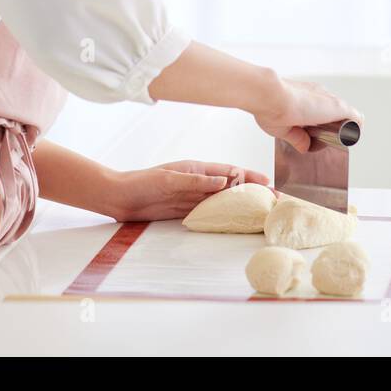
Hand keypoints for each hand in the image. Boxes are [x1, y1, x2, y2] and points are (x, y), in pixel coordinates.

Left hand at [106, 161, 270, 222]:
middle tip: (271, 200)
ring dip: (241, 204)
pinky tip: (235, 221)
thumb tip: (224, 181)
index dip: (249, 175)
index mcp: (196, 169)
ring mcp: (192, 197)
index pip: (229, 171)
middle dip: (251, 191)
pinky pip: (209, 212)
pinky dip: (224, 215)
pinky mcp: (184, 210)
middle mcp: (198, 182)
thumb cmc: (142, 182)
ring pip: (223, 200)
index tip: (267, 181)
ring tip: (260, 211)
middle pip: (230, 186)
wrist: (119, 197)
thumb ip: (197, 181)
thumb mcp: (170, 179)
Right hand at [252, 77, 362, 153]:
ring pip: (345, 115)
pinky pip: (356, 119)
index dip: (319, 122)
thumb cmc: (269, 107)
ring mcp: (329, 100)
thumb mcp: (283, 128)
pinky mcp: (338, 107)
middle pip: (333, 112)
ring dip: (342, 129)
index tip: (313, 134)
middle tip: (324, 141)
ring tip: (336, 142)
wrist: (270, 95)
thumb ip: (296, 137)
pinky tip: (350, 139)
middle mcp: (318, 94)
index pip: (320, 109)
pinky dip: (354, 130)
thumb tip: (304, 146)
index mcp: (304, 95)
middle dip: (331, 127)